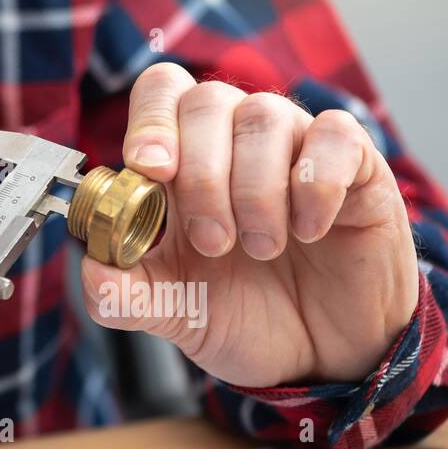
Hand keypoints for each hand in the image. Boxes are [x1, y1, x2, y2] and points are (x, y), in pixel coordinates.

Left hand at [80, 62, 419, 387]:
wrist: (324, 356)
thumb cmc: (245, 314)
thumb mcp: (173, 312)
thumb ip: (124, 295)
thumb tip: (91, 271)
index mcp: (183, 160)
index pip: (160, 92)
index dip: (150, 119)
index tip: (150, 167)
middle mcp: (236, 139)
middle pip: (206, 101)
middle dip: (200, 174)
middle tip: (212, 243)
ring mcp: (296, 146)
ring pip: (265, 115)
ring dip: (255, 189)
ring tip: (261, 248)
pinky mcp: (356, 165)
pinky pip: (335, 136)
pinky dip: (316, 183)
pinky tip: (309, 230)